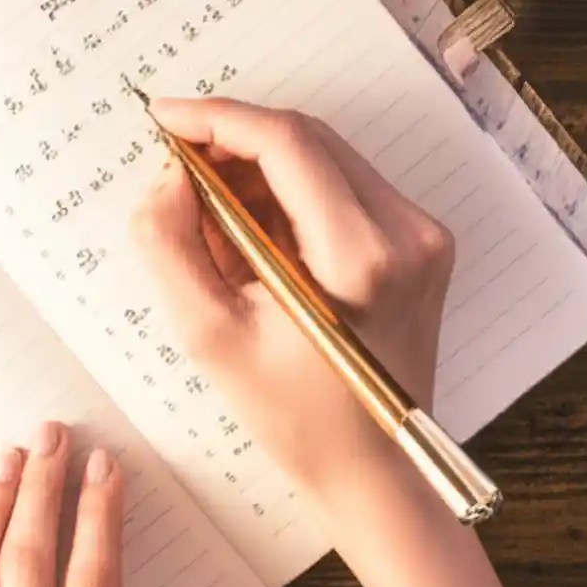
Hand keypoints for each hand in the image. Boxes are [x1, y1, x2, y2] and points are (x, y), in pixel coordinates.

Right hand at [130, 98, 454, 497]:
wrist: (372, 468)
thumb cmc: (296, 420)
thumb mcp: (210, 337)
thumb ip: (171, 247)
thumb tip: (167, 180)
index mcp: (359, 257)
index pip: (285, 143)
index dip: (216, 119)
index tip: (165, 119)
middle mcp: (405, 232)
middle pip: (307, 141)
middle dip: (233, 143)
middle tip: (177, 169)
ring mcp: (421, 235)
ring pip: (324, 160)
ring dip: (259, 170)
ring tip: (209, 216)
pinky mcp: (419, 244)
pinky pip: (344, 189)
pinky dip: (291, 195)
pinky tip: (253, 234)